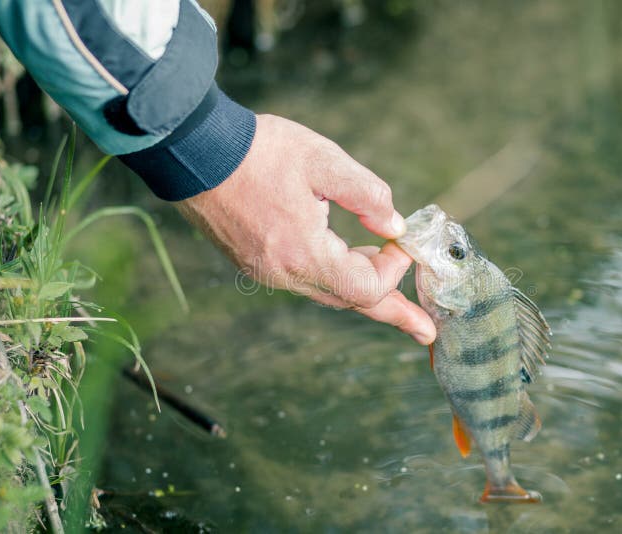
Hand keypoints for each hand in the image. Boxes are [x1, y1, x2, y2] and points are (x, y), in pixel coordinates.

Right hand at [175, 114, 436, 344]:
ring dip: (362, 287)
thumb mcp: (323, 161)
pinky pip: (306, 279)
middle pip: (349, 302)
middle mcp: (283, 274)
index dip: (394, 271)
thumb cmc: (259, 151)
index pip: (365, 288)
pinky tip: (349, 258)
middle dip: (392, 312)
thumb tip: (395, 227)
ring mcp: (266, 271)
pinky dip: (335, 274)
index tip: (402, 243)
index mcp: (303, 253)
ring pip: (327, 291)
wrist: (195, 151)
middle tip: (426, 331)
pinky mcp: (255, 262)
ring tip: (393, 281)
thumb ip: (368, 195)